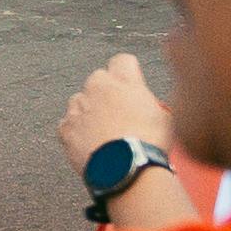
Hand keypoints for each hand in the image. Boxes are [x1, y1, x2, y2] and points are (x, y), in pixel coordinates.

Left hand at [64, 48, 172, 178]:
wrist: (127, 170)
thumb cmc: (150, 145)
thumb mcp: (165, 117)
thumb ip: (149, 102)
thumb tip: (150, 107)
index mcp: (124, 80)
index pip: (122, 61)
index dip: (127, 73)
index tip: (130, 86)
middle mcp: (98, 87)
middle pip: (99, 80)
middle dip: (106, 93)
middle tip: (119, 114)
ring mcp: (79, 106)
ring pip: (80, 101)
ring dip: (89, 112)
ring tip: (105, 134)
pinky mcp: (66, 127)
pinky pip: (68, 124)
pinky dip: (77, 132)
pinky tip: (91, 145)